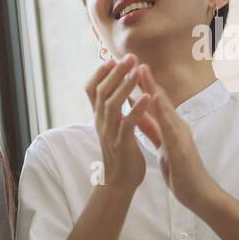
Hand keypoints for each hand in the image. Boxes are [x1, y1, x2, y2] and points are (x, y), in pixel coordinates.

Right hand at [86, 54, 160, 191]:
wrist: (119, 182)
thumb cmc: (120, 154)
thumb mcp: (112, 128)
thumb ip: (112, 111)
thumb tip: (113, 93)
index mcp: (99, 118)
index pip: (92, 90)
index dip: (99, 74)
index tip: (111, 59)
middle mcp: (101, 123)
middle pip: (102, 92)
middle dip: (116, 73)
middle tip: (129, 56)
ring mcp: (110, 133)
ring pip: (112, 104)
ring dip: (125, 85)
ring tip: (136, 70)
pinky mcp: (122, 144)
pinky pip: (128, 123)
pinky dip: (136, 108)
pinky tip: (146, 97)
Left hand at [138, 65, 221, 212]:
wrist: (197, 193)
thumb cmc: (181, 170)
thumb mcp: (162, 145)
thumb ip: (154, 130)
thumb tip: (140, 116)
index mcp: (170, 127)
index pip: (154, 103)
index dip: (142, 86)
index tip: (129, 70)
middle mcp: (176, 126)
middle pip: (159, 99)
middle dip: (146, 79)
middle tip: (133, 59)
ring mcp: (180, 134)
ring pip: (165, 108)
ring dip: (154, 88)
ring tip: (142, 70)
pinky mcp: (181, 146)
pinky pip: (170, 126)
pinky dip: (162, 111)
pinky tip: (155, 98)